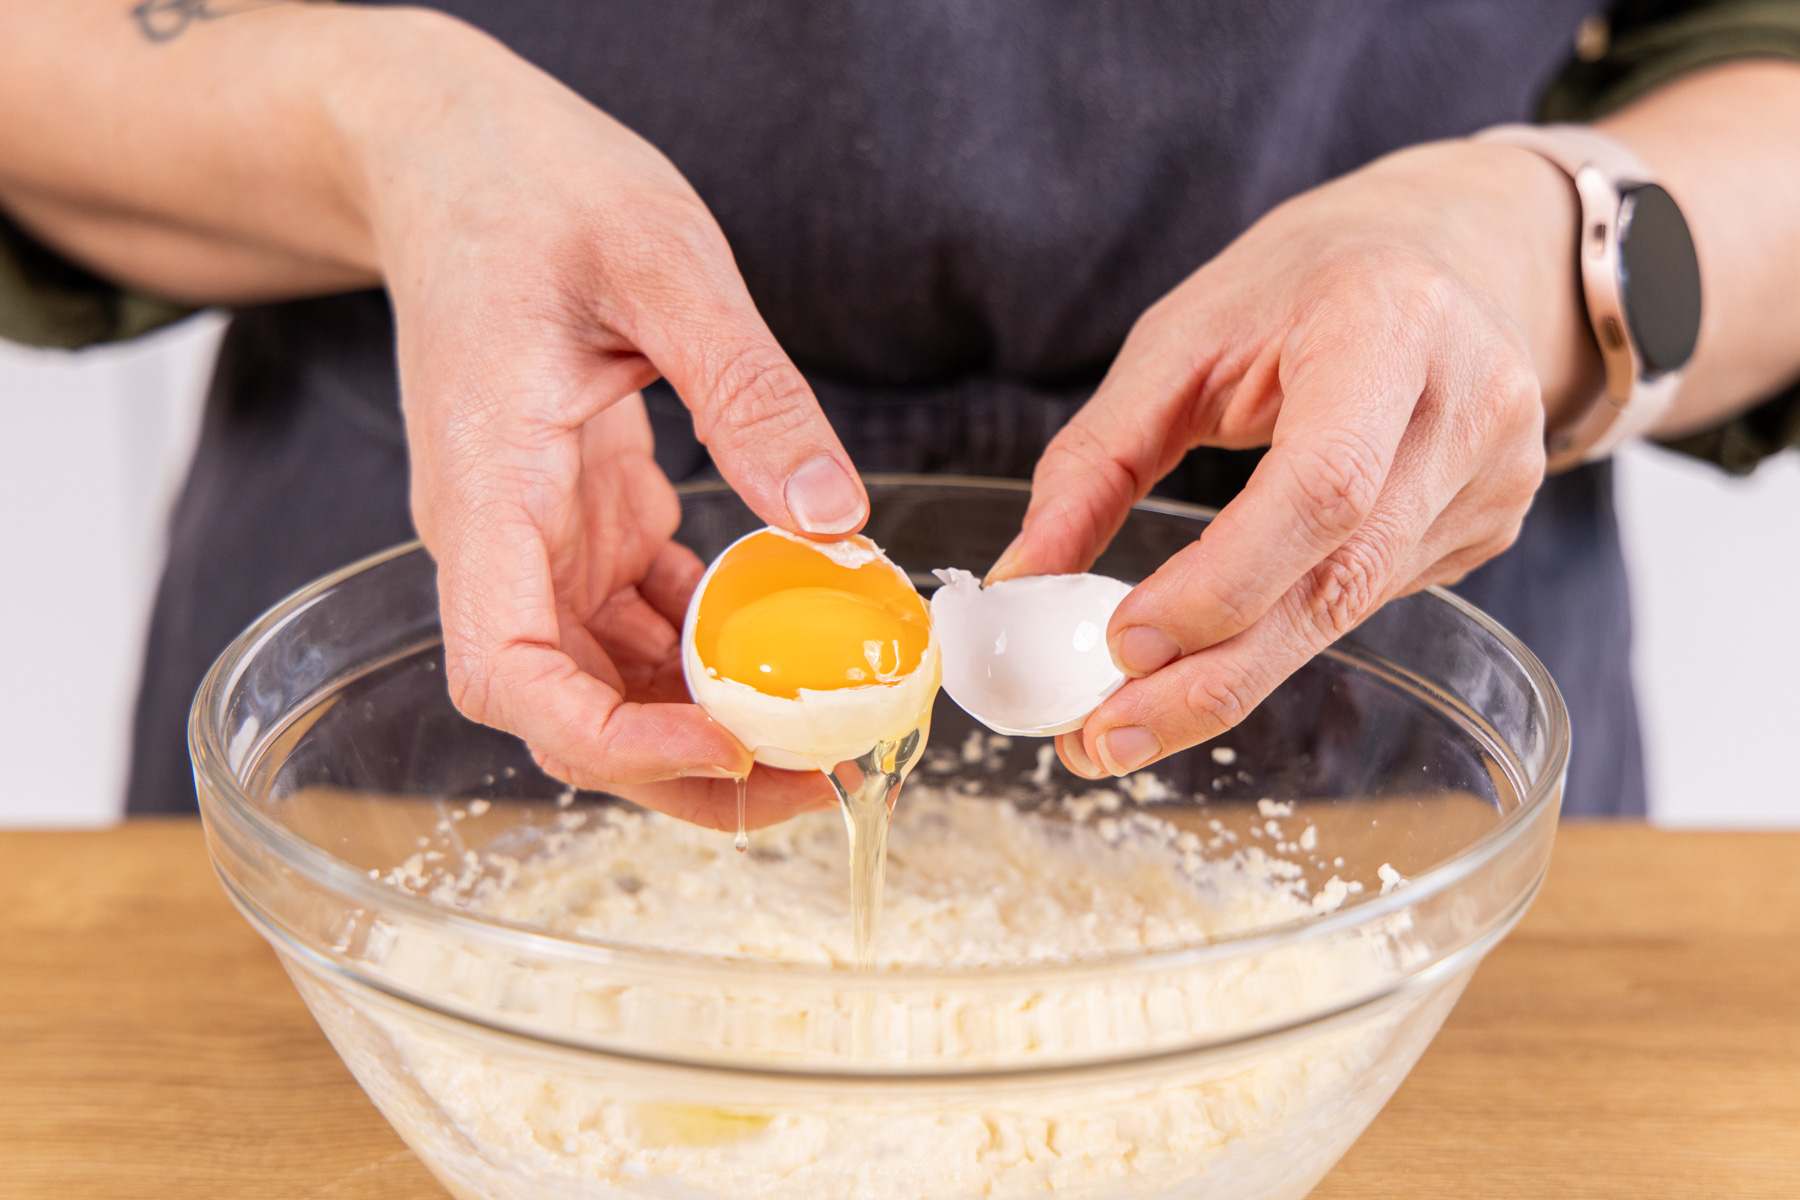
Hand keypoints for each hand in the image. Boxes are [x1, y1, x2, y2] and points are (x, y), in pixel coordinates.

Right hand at [361, 21, 861, 825]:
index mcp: (487, 486)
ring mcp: (539, 536)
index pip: (505, 671)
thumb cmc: (527, 189)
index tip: (724, 745)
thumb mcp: (659, 260)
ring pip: (608, 682)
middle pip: (567, 711)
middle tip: (818, 776)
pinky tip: (791, 643)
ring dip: (705, 723)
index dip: (608, 741)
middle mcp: (500, 538)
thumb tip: (834, 515)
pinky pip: (640, 621)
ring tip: (823, 734)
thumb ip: (745, 385)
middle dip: (682, 768)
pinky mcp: (579, 519)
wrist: (451, 155)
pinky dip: (711, 650)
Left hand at [991, 140, 1598, 778]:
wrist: (1437, 256)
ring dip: (1233, 677)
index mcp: (1389, 324)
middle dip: (1213, 675)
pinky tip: (1218, 653)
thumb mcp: (1180, 341)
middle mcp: (1469, 403)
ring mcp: (1498, 474)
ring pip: (1352, 610)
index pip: (1323, 487)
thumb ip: (1097, 457)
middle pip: (1341, 579)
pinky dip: (1280, 637)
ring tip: (1129, 721)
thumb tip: (1023, 577)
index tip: (1123, 641)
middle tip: (1106, 738)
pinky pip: (1370, 603)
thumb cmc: (1294, 288)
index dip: (1224, 581)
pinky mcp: (1492, 524)